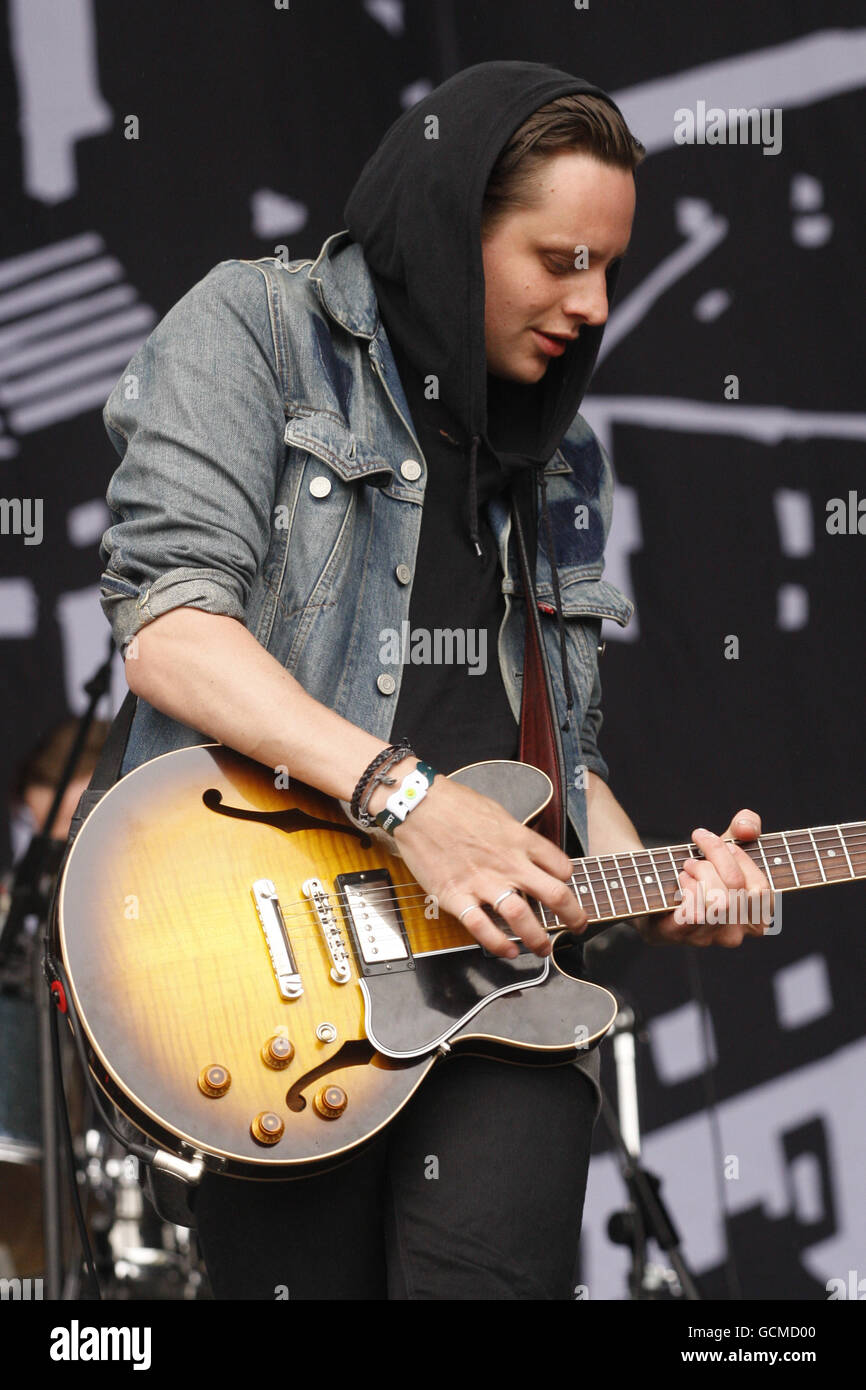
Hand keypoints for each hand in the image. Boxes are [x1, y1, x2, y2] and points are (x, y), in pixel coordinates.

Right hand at [376, 765, 587, 958]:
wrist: (418, 805)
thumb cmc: (454, 804)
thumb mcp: (498, 812)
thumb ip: (516, 835)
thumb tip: (528, 850)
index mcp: (520, 840)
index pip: (561, 866)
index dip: (569, 880)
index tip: (565, 887)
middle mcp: (508, 863)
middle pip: (555, 895)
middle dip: (573, 916)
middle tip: (577, 926)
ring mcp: (483, 882)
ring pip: (522, 919)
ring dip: (539, 939)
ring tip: (543, 948)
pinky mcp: (456, 897)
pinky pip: (482, 929)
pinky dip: (499, 945)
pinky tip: (509, 951)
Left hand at [640, 809, 773, 946]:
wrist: (653, 885)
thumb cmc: (701, 868)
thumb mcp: (728, 843)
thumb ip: (748, 826)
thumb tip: (746, 828)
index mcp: (755, 917)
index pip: (761, 889)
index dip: (740, 858)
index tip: (721, 842)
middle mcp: (736, 934)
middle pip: (736, 888)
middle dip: (715, 858)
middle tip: (699, 852)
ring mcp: (708, 938)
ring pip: (718, 901)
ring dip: (700, 871)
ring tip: (688, 866)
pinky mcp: (679, 935)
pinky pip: (694, 913)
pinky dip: (687, 887)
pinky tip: (681, 880)